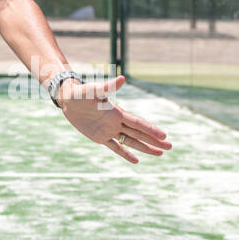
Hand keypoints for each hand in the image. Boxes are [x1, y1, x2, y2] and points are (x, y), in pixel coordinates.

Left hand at [58, 75, 172, 162]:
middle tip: (170, 147)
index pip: (138, 123)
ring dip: (145, 148)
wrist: (67, 99)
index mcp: (117, 112)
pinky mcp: (99, 137)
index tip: (164, 136)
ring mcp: (109, 130)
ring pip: (131, 142)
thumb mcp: (93, 90)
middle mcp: (116, 122)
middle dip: (154, 141)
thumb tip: (122, 78)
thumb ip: (108, 86)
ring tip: (160, 154)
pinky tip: (136, 161)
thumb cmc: (81, 92)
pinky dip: (125, 154)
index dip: (150, 129)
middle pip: (139, 134)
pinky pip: (115, 147)